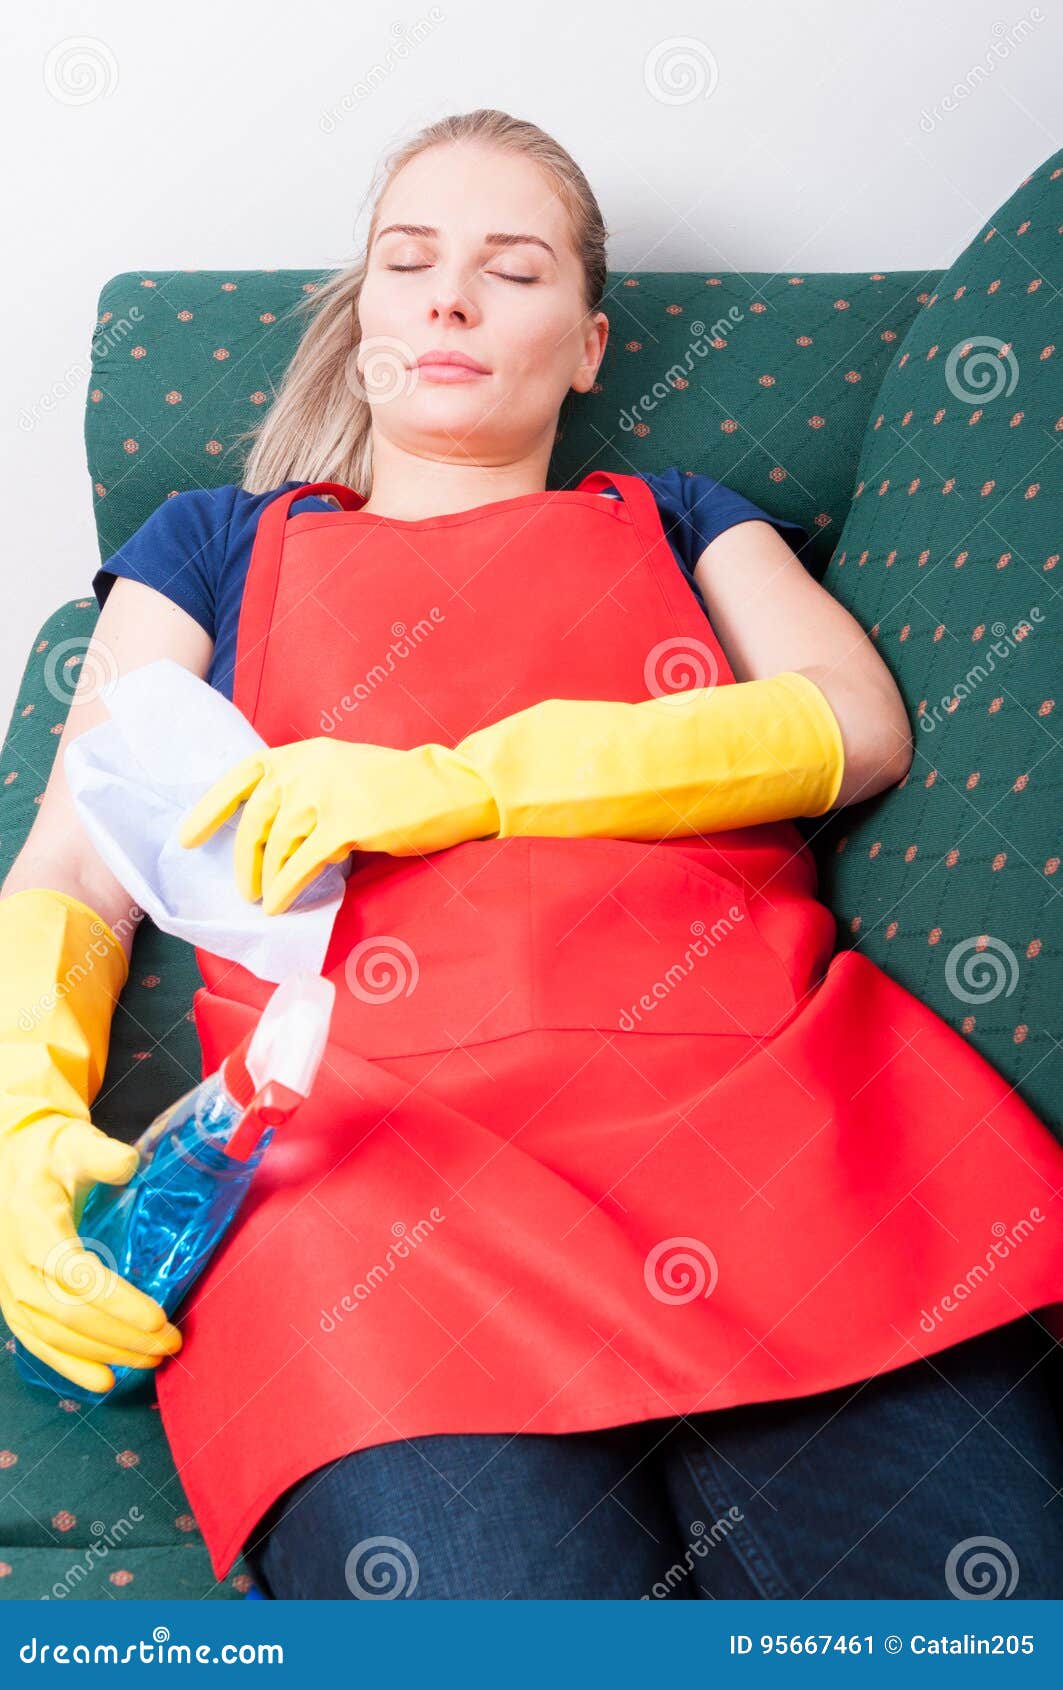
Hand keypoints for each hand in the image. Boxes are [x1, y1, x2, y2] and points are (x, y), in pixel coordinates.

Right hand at [0, 1114, 182, 1394]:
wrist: (10, 1163)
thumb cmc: (51, 1153)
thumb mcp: (74, 1142)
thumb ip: (102, 1155)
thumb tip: (129, 1163)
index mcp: (34, 1224)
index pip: (75, 1274)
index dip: (116, 1302)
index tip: (158, 1318)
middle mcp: (16, 1263)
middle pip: (71, 1314)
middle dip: (123, 1336)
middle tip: (171, 1343)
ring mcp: (10, 1287)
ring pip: (57, 1334)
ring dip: (106, 1353)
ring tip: (152, 1360)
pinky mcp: (13, 1301)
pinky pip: (38, 1342)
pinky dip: (70, 1365)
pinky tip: (103, 1380)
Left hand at [177, 737, 497, 915]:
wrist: (450, 788)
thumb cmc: (397, 787)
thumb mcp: (341, 770)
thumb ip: (304, 787)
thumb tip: (266, 832)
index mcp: (303, 752)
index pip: (240, 775)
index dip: (209, 808)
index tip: (187, 837)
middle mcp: (307, 768)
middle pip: (255, 820)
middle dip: (244, 861)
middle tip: (244, 889)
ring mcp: (325, 794)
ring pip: (277, 846)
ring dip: (265, 880)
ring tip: (265, 901)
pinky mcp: (346, 824)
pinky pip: (301, 865)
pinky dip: (285, 889)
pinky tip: (280, 906)